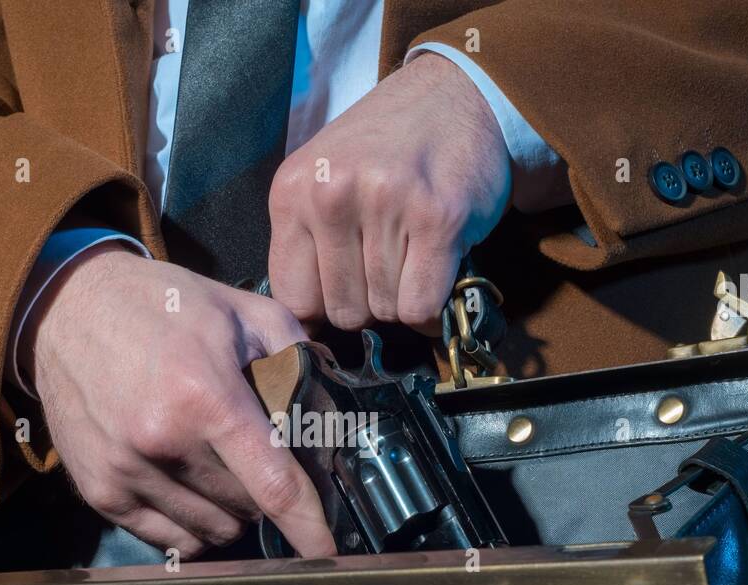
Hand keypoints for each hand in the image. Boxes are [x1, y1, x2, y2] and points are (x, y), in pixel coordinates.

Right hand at [26, 243, 336, 558]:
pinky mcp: (100, 491)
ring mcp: (127, 471)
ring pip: (212, 529)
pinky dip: (193, 525)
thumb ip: (295, 353)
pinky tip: (192, 489)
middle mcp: (162, 442)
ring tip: (220, 467)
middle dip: (265, 490)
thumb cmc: (155, 306)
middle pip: (247, 507)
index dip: (308, 526)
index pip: (273, 484)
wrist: (65, 308)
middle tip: (256, 455)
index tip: (328, 551)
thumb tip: (328, 403)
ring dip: (230, 511)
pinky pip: (170, 539)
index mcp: (205, 396)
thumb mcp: (239, 309)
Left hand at [268, 52, 510, 333]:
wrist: (455, 94)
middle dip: (369, 304)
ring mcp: (386, 204)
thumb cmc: (385, 148)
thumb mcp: (321, 180)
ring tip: (413, 253)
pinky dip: (432, 308)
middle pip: (343, 312)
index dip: (323, 308)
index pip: (294, 299)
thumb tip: (307, 328)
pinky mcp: (438, 218)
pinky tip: (435, 271)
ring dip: (404, 299)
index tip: (345, 291)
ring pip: (386, 311)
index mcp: (292, 190)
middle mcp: (332, 194)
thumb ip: (306, 242)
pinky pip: (422, 305)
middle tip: (387, 265)